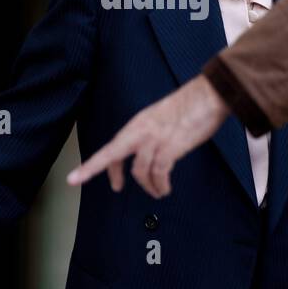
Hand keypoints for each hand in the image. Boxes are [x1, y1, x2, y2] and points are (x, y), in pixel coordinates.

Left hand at [66, 75, 230, 196]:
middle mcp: (141, 131)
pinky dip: (160, 185)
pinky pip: (160, 173)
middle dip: (94, 169)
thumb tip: (148, 152)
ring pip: (140, 170)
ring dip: (148, 186)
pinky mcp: (171, 147)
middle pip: (111, 154)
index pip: (113, 147)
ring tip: (157, 192)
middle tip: (79, 183)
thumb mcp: (161, 117)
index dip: (97, 164)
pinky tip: (164, 189)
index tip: (80, 176)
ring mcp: (155, 139)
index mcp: (138, 124)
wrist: (208, 95)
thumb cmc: (190, 106)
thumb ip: (150, 134)